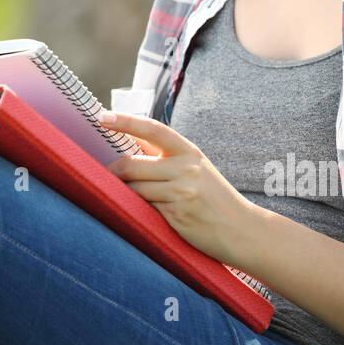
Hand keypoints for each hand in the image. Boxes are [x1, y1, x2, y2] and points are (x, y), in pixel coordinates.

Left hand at [98, 110, 255, 265]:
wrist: (241, 229)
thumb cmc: (213, 197)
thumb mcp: (196, 168)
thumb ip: (167, 156)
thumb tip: (131, 143)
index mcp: (188, 151)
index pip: (151, 129)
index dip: (125, 121)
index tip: (102, 116)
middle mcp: (185, 168)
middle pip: (132, 164)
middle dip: (112, 171)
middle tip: (103, 174)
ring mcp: (180, 192)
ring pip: (134, 189)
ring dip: (123, 193)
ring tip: (124, 196)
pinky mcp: (175, 215)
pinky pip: (143, 207)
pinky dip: (136, 208)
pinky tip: (139, 212)